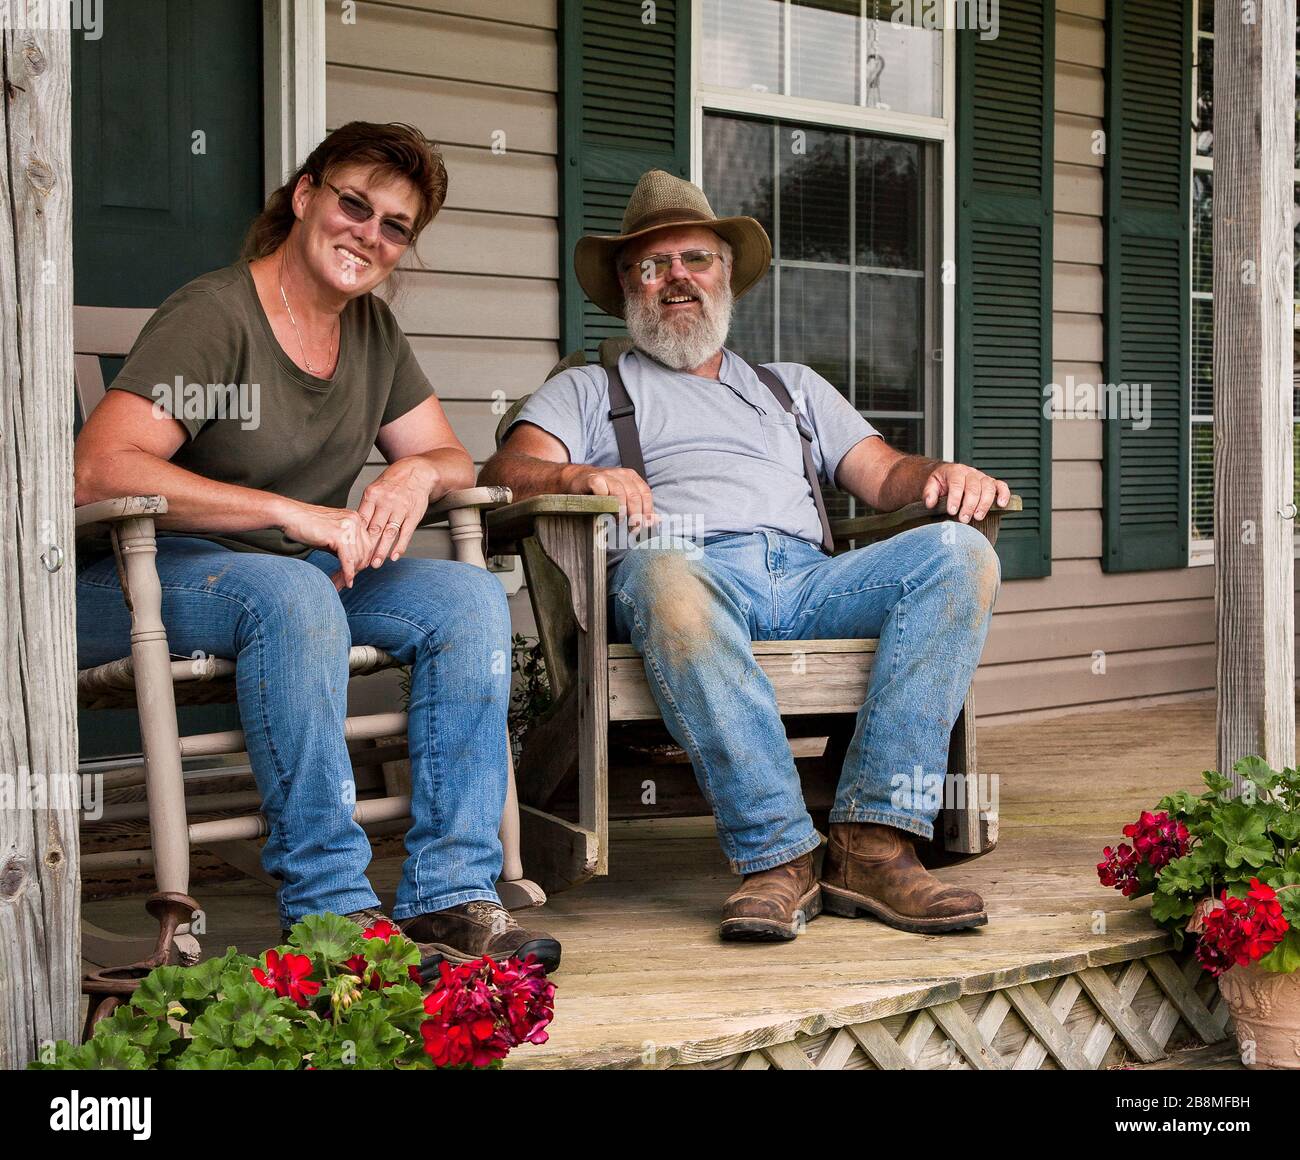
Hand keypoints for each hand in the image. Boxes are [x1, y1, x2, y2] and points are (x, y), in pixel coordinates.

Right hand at [278, 501, 379, 590]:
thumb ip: (346, 547)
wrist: (289, 516)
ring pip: (358, 558)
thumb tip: (355, 566)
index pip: (368, 545)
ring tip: (341, 584)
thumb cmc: (307, 526)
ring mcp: (348, 527)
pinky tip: (346, 583)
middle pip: (366, 552)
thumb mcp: (333, 536)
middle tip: (346, 582)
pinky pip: (348, 560)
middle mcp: (355, 521)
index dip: (362, 562)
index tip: (353, 574)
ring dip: (350, 574)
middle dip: (357, 570)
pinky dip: (347, 573)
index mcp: (356, 518)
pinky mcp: (339, 535)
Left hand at [355, 456, 437, 571]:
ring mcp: (401, 509)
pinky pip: (406, 533)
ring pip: (389, 533)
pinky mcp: (414, 515)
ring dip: (382, 550)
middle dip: (366, 547)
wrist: (417, 471)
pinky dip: (400, 546)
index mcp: (372, 495)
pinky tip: (395, 556)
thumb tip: (355, 526)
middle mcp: (386, 502)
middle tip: (360, 562)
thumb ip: (367, 507)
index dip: (355, 536)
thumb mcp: (376, 488)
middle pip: (374, 529)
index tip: (350, 549)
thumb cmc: (394, 482)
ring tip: (375, 564)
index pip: (361, 520)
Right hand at [567, 464, 656, 532]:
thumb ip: (639, 509)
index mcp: (632, 477)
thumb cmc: (601, 493)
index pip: (645, 494)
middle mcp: (621, 474)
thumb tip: (656, 521)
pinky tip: (604, 511)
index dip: (647, 511)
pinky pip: (602, 489)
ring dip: (621, 510)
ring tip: (618, 521)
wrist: (576, 480)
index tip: (644, 526)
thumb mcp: (622, 499)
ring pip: (620, 493)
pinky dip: (605, 502)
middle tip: (632, 529)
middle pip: (634, 495)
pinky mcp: (592, 478)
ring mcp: (607, 475)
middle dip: (635, 515)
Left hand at [922, 462, 1010, 523]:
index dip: (955, 497)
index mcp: (955, 471)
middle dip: (969, 505)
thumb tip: (930, 503)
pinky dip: (1004, 494)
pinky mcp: (992, 483)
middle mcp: (970, 473)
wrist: (949, 475)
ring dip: (984, 503)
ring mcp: (982, 478)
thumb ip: (929, 493)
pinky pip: (1001, 486)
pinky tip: (1001, 505)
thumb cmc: (942, 482)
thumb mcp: (932, 484)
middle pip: (973, 487)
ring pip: (988, 487)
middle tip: (964, 519)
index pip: (957, 483)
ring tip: (977, 517)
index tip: (952, 510)